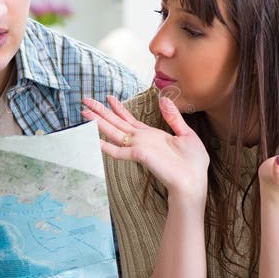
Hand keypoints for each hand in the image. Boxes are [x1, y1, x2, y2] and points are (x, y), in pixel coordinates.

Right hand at [81, 94, 208, 200]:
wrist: (194, 180)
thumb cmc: (192, 162)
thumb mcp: (186, 133)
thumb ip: (173, 117)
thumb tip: (164, 100)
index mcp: (151, 135)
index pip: (130, 119)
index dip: (119, 108)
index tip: (109, 97)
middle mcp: (141, 140)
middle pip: (116, 123)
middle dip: (101, 112)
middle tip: (86, 101)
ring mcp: (138, 148)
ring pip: (114, 132)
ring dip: (98, 123)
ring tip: (84, 113)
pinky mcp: (139, 156)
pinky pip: (118, 151)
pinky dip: (105, 146)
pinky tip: (94, 140)